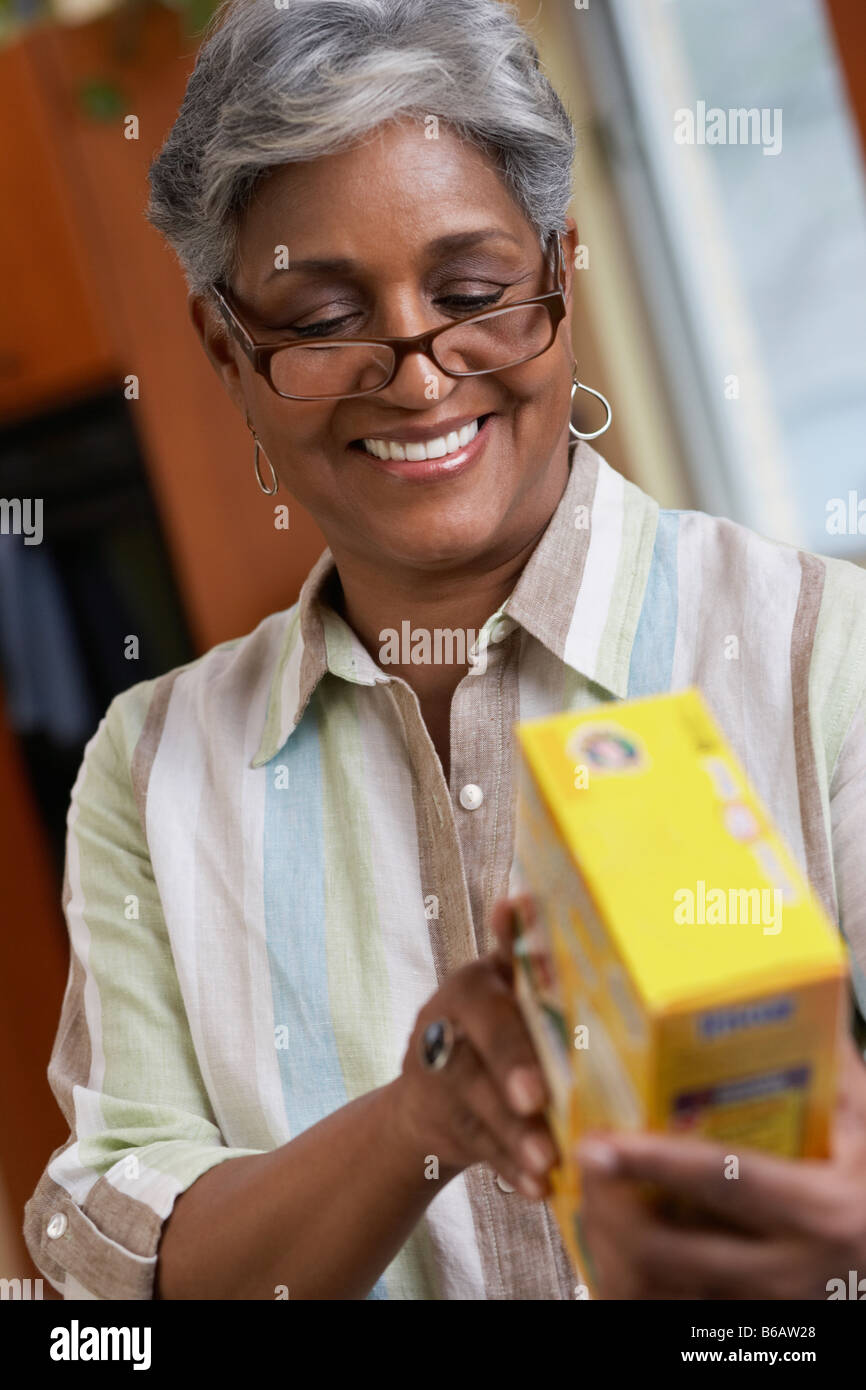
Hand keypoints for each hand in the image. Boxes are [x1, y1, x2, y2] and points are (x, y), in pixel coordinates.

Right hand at [393, 894, 557, 1198]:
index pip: (486, 1012)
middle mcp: (444, 1034)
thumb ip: (516, 949)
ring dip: (516, 1140)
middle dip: (509, 1092)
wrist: (429, 1091)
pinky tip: (539, 1191)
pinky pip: (480, 1153)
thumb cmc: (491, 1022)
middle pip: (476, 1067)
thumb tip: (521, 899)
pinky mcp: (442, 1129)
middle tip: (537, 1109)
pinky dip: (511, 1172)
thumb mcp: (498, 980)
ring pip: (478, 1114)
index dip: (509, 1046)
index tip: (533, 1085)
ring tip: (550, 1164)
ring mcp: (438, 1086)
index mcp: (467, 990)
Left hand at [574, 1032, 865, 1298]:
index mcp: (816, 1211)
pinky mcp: (749, 1332)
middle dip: (609, 1211)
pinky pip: (673, 1317)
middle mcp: (786, 1271)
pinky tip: (619, 1252)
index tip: (600, 1144)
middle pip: (667, 1252)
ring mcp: (763, 1311)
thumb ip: (839, 1079)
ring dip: (613, 1252)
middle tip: (586, 1167)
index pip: (718, 1182)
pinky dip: (634, 1287)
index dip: (651, 1162)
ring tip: (594, 1205)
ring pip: (661, 1295)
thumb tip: (804, 1007)